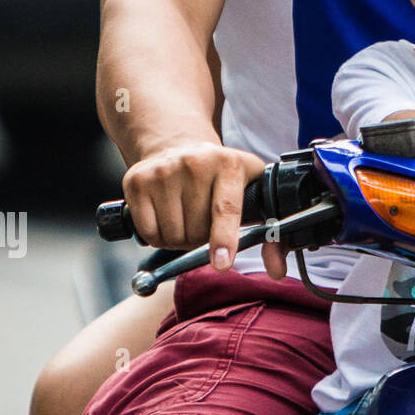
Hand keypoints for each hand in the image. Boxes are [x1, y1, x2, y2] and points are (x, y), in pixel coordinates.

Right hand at [121, 143, 266, 271]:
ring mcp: (163, 171)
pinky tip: (166, 218)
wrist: (176, 144)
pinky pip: (148, 233)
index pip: (226, 209)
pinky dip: (158, 237)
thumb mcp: (249, 186)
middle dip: (201, 240)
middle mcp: (195, 163)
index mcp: (229, 164)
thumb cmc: (220, 175)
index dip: (223, 239)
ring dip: (180, 240)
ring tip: (185, 218)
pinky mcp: (136, 181)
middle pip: (197, 232)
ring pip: (172, 236)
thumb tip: (277, 270)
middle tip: (203, 223)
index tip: (222, 264)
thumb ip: (269, 229)